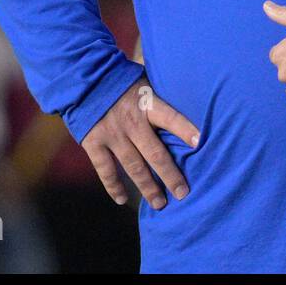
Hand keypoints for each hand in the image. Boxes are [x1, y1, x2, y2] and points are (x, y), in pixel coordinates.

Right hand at [81, 76, 198, 208]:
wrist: (84, 80)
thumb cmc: (122, 81)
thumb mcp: (145, 81)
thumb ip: (160, 96)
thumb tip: (189, 99)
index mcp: (147, 103)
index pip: (171, 117)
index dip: (185, 130)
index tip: (201, 144)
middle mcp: (131, 122)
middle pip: (155, 153)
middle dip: (170, 175)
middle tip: (183, 193)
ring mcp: (112, 134)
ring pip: (134, 167)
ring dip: (148, 187)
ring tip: (160, 204)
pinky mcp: (93, 142)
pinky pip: (105, 169)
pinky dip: (113, 186)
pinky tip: (122, 199)